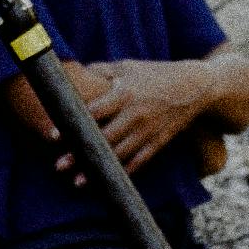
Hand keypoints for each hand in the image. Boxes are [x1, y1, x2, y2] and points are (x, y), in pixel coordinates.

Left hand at [68, 53, 225, 173]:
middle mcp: (136, 114)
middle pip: (102, 138)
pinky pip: (140, 161)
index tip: (51, 135)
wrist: (197, 86)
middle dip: (80, 154)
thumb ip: (101, 70)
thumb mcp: (129, 66)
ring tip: (77, 182)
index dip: (71, 123)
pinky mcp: (159, 141)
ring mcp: (149, 130)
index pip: (93, 111)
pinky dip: (124, 172)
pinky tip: (109, 181)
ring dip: (98, 170)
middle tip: (58, 166)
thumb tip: (74, 73)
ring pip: (119, 155)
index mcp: (125, 93)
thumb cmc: (157, 74)